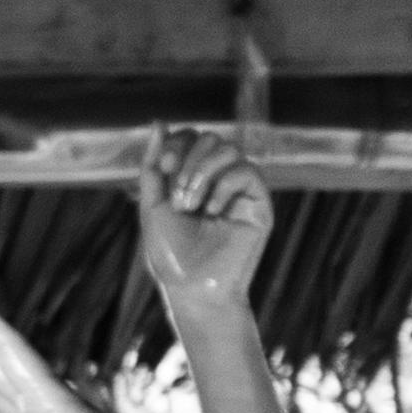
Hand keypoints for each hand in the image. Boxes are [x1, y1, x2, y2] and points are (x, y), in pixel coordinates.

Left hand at [128, 127, 276, 307]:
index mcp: (195, 177)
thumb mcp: (152, 204)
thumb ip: (153, 165)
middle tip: (178, 196)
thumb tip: (158, 122)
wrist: (193, 290)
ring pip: (230, 149)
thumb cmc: (172, 254)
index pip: (192, 136)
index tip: (162, 169)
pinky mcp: (259, 205)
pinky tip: (213, 211)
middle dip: (188, 160)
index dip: (176, 143)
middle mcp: (220, 180)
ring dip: (203, 172)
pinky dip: (225, 185)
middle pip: (210, 137)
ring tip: (192, 205)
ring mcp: (241, 191)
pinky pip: (248, 171)